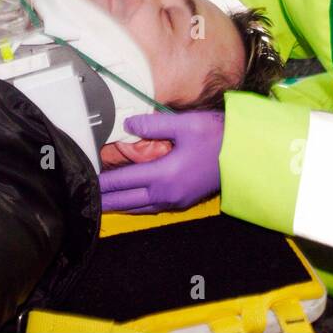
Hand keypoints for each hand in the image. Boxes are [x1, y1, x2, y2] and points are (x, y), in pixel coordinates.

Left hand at [97, 111, 224, 212]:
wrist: (246, 156)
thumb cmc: (217, 137)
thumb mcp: (184, 124)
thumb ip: (153, 126)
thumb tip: (128, 126)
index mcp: (163, 175)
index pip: (123, 180)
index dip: (102, 182)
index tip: (85, 181)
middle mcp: (167, 193)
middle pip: (127, 200)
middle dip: (105, 199)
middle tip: (86, 198)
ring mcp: (176, 200)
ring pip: (140, 208)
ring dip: (121, 205)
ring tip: (104, 203)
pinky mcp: (185, 201)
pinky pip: (153, 208)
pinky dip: (138, 207)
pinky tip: (134, 203)